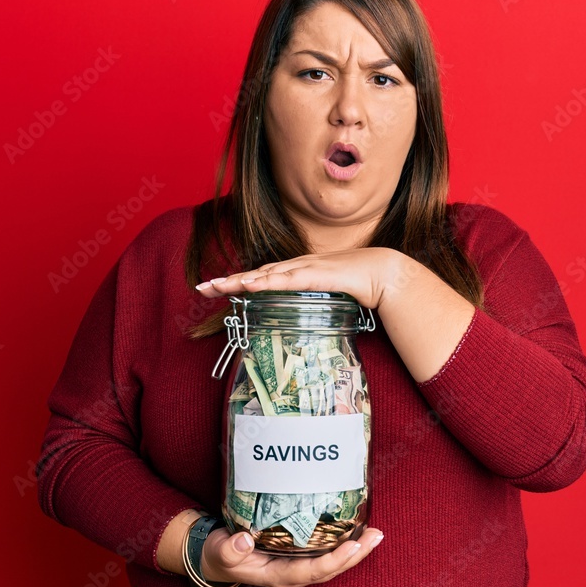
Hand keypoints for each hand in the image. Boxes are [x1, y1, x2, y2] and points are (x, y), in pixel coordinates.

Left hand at [194, 247, 403, 309]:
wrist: (385, 274)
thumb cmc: (358, 285)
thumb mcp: (326, 297)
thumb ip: (311, 302)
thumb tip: (298, 319)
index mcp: (297, 273)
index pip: (260, 277)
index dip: (236, 282)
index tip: (212, 289)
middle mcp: (297, 267)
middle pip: (255, 274)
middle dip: (228, 281)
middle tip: (201, 289)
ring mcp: (306, 269)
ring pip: (266, 275)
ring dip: (240, 280)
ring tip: (217, 286)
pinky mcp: (317, 276)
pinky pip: (288, 280)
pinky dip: (267, 282)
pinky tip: (250, 285)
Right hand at [200, 527, 383, 586]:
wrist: (219, 559)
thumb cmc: (222, 555)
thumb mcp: (222, 552)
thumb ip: (232, 549)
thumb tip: (246, 539)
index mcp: (278, 575)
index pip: (312, 571)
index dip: (334, 560)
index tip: (353, 546)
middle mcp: (293, 573)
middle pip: (331, 567)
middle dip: (356, 554)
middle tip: (376, 535)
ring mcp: (298, 564)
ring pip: (333, 561)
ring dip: (356, 548)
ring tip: (376, 533)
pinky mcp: (299, 554)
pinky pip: (326, 551)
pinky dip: (344, 542)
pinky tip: (357, 528)